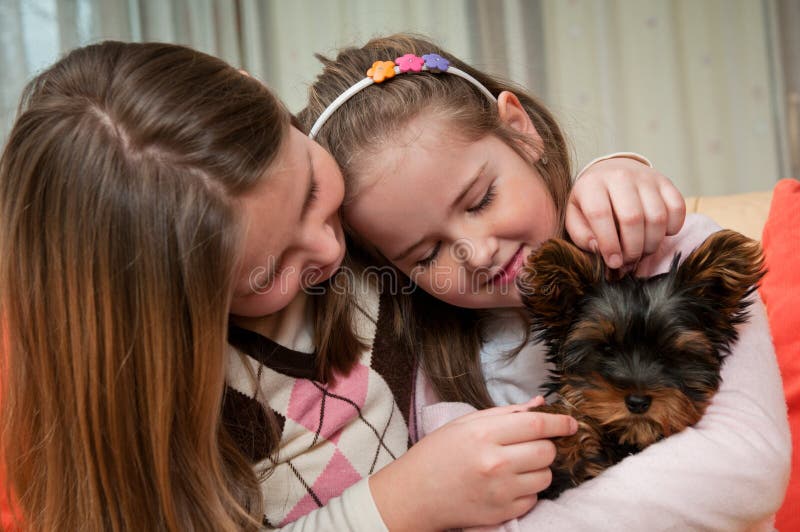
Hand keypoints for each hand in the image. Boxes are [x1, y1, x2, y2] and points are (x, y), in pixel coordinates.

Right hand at [369, 399, 577, 530]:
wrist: (413, 495)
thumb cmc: (436, 455)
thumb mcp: (465, 424)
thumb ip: (505, 413)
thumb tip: (540, 404)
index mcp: (484, 433)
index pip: (537, 424)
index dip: (560, 422)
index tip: (570, 423)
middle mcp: (495, 462)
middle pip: (546, 450)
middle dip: (546, 445)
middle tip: (530, 445)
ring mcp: (499, 490)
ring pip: (545, 476)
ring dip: (538, 469)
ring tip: (516, 466)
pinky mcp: (501, 513)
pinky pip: (533, 498)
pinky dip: (527, 490)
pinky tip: (507, 484)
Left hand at [566, 157, 685, 269]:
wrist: (611, 172)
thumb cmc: (591, 201)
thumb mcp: (575, 216)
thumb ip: (581, 235)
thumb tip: (598, 248)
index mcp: (592, 185)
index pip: (600, 215)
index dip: (609, 244)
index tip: (613, 262)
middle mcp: (620, 176)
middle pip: (632, 218)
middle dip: (633, 248)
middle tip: (629, 261)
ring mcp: (645, 177)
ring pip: (657, 217)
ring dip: (652, 243)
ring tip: (642, 251)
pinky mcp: (666, 181)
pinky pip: (677, 208)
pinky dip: (672, 228)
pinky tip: (659, 234)